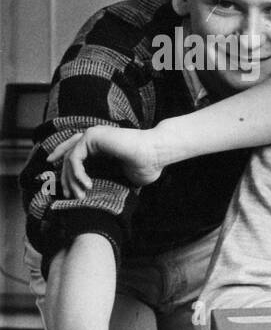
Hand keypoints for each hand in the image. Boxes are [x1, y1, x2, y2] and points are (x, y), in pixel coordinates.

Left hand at [47, 125, 164, 196]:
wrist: (155, 155)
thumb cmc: (147, 165)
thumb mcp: (123, 175)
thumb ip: (109, 176)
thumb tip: (103, 192)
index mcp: (102, 144)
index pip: (75, 151)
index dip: (63, 160)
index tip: (57, 173)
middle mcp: (95, 136)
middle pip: (69, 156)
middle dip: (65, 177)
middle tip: (67, 194)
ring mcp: (93, 134)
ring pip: (70, 158)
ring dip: (71, 179)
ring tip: (80, 195)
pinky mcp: (92, 136)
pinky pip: (75, 157)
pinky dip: (77, 172)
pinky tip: (86, 184)